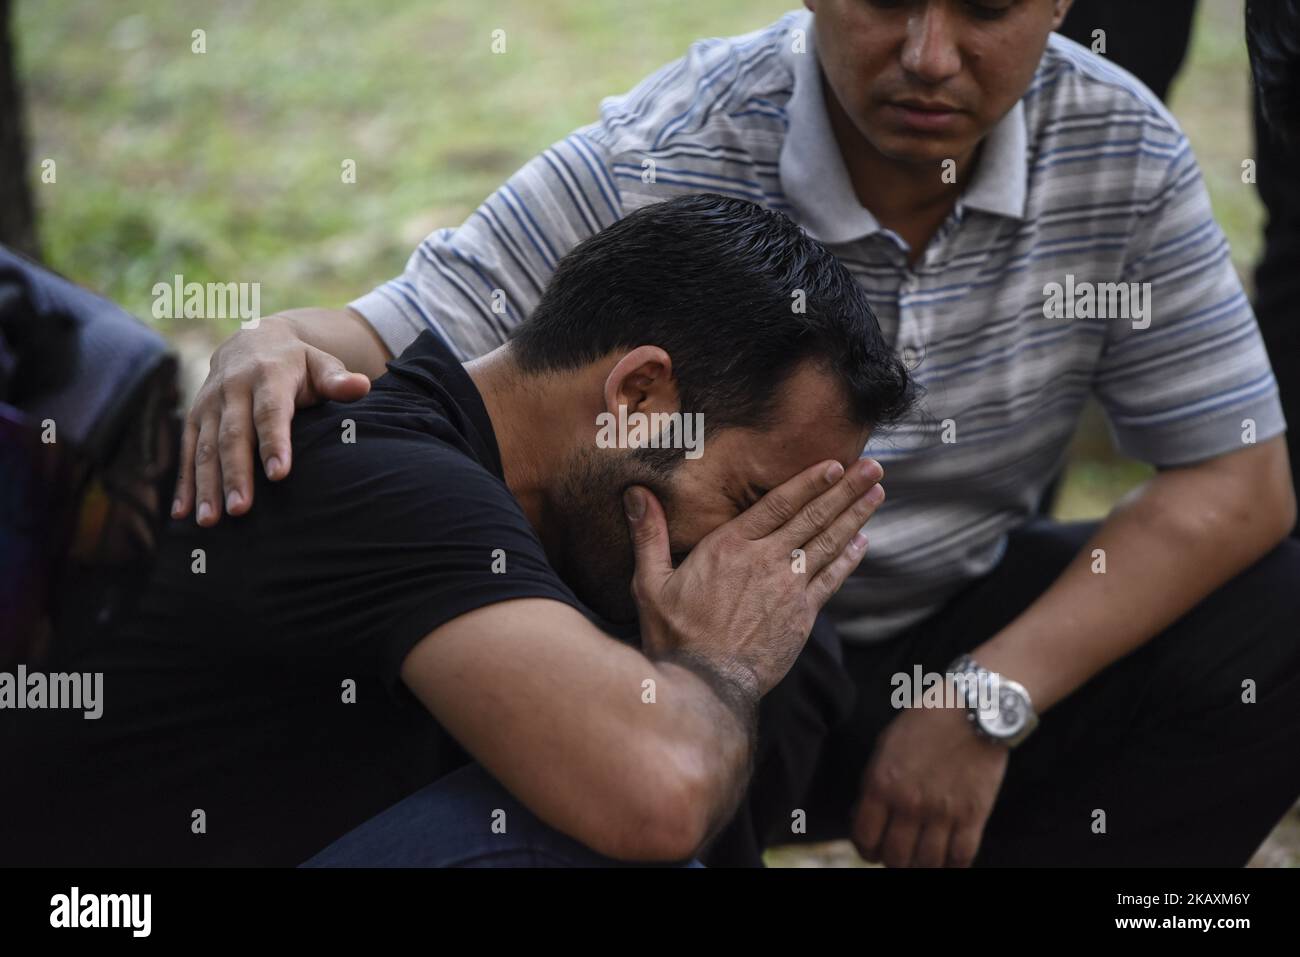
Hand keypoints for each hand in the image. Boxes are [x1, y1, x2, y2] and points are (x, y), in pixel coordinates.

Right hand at [172, 316, 369, 525]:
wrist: (251, 340)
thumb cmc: (297, 363)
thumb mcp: (320, 364)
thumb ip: (338, 380)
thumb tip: (362, 385)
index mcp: (268, 377)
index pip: (270, 412)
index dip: (274, 442)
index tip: (279, 474)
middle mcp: (233, 389)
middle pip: (233, 436)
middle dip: (235, 474)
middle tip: (240, 509)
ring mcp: (209, 404)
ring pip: (205, 448)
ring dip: (206, 485)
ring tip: (209, 521)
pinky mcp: (195, 417)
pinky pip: (187, 451)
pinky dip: (185, 483)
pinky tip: (183, 513)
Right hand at [625, 457, 885, 697]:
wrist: (706, 683)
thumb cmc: (674, 634)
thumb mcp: (650, 582)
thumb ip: (649, 535)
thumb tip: (635, 494)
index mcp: (730, 546)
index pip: (779, 504)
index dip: (810, 482)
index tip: (834, 464)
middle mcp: (765, 561)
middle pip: (813, 517)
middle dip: (846, 489)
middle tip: (873, 467)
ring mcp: (788, 588)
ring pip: (829, 543)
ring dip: (855, 516)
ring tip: (877, 492)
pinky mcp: (801, 616)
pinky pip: (831, 579)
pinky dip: (849, 557)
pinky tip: (862, 542)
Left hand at [851, 706, 1007, 866]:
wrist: (974, 707)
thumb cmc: (926, 721)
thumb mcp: (886, 745)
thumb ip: (875, 783)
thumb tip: (866, 816)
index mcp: (882, 784)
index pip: (864, 837)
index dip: (865, 848)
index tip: (872, 846)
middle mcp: (909, 803)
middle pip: (895, 857)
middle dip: (892, 859)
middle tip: (899, 852)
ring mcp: (943, 812)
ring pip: (926, 863)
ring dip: (922, 863)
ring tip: (923, 855)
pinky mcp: (974, 815)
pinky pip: (961, 857)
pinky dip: (953, 864)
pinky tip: (949, 856)